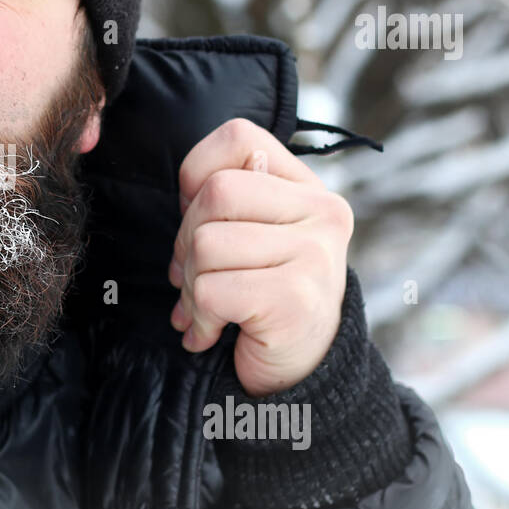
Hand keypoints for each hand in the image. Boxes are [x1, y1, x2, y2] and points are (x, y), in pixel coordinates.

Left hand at [168, 118, 353, 396]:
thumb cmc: (264, 295)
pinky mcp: (296, 298)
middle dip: (186, 241)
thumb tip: (191, 193)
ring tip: (206, 309)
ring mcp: (315, 254)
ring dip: (191, 287)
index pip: (237, 137)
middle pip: (214, 194)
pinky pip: (212, 291)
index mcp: (308, 187)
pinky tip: (214, 332)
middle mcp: (322, 211)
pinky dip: (200, 318)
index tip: (200, 218)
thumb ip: (227, 203)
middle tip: (192, 276)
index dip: (196, 174)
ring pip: (206, 244)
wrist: (302, 372)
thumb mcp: (252, 236)